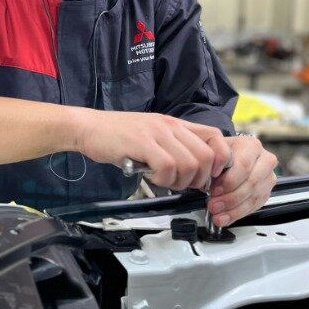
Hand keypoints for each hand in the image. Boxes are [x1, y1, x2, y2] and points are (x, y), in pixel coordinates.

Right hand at [78, 112, 231, 190]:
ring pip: (189, 163)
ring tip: (164, 180)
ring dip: (180, 181)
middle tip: (182, 184)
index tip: (207, 175)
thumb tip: (193, 172)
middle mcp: (170, 125)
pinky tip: (151, 177)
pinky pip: (167, 166)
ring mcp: (157, 133)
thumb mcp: (152, 136)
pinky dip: (163, 179)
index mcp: (175, 123)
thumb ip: (172, 148)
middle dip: (198, 178)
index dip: (219, 160)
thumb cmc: (117, 136)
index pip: (215, 137)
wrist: (89, 127)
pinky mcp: (143, 143)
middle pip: (206, 156)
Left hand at [207, 134, 277, 225]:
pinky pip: (253, 207)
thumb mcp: (213, 146)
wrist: (227, 158)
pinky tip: (224, 218)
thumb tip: (211, 171)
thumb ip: (214, 155)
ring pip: (253, 197)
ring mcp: (267, 178)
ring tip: (217, 214)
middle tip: (213, 205)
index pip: (244, 166)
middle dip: (230, 198)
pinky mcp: (265, 193)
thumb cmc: (221, 152)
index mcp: (252, 146)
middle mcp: (264, 161)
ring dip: (233, 209)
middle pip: (251, 183)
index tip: (213, 189)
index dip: (228, 181)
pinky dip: (237, 214)